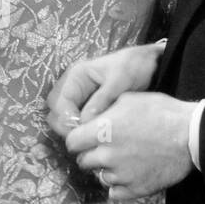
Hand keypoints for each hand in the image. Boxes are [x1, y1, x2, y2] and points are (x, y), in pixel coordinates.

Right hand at [47, 41, 165, 137]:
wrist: (149, 66)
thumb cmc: (134, 67)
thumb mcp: (120, 80)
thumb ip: (102, 100)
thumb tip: (85, 121)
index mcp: (76, 75)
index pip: (60, 103)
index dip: (67, 120)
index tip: (83, 132)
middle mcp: (72, 86)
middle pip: (55, 112)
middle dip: (66, 127)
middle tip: (85, 137)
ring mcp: (78, 97)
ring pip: (61, 119)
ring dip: (71, 130)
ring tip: (90, 137)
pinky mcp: (86, 107)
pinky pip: (74, 121)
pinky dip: (80, 129)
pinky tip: (94, 134)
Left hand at [65, 92, 195, 199]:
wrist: (191, 135)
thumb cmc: (162, 112)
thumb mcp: (129, 99)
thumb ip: (104, 111)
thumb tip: (91, 119)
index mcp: (102, 131)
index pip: (72, 143)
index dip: (78, 140)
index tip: (86, 139)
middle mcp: (107, 155)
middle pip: (83, 161)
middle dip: (91, 154)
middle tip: (107, 148)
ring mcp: (121, 174)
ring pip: (100, 177)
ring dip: (107, 170)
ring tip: (124, 159)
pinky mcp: (135, 189)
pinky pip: (114, 193)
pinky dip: (119, 186)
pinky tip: (129, 174)